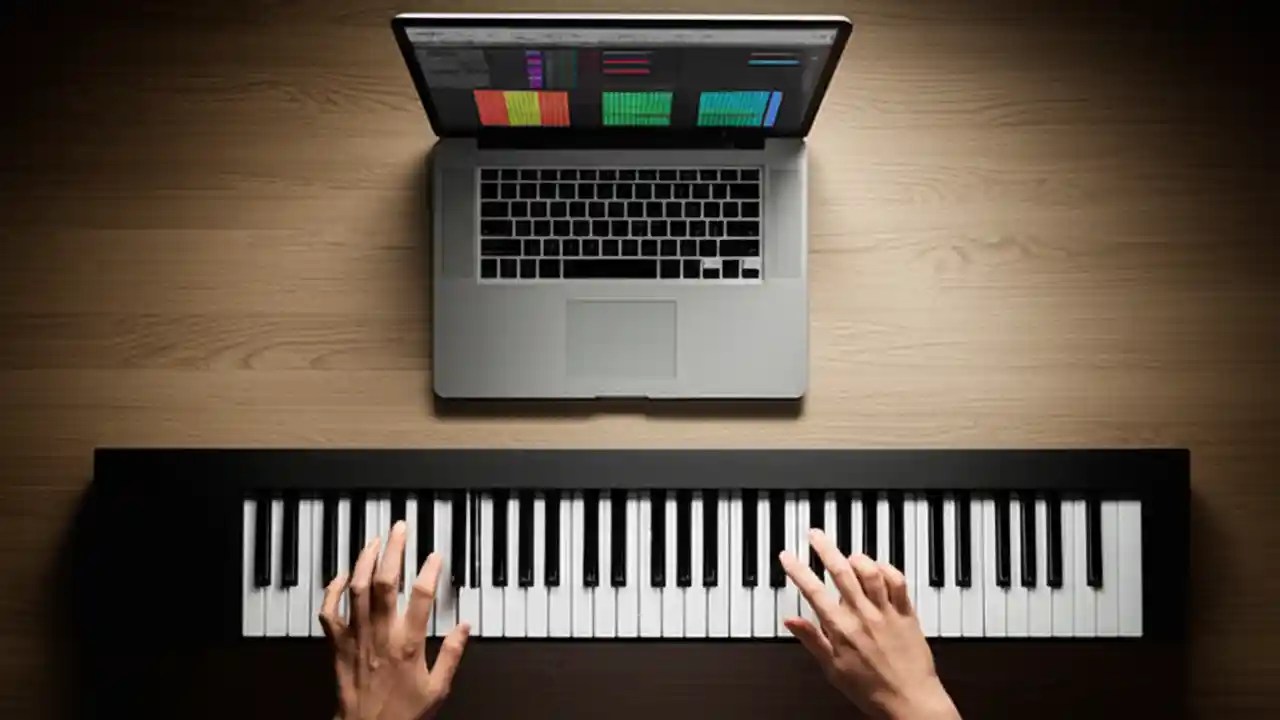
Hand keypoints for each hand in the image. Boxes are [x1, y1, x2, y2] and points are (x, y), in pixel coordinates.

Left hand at [318, 521, 470, 719]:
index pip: (422, 596)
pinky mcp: (338, 644)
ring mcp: (356, 636)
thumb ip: (452, 655)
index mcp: (408, 644)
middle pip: (386, 581)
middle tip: (400, 528)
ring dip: (365, 560)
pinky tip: (341, 575)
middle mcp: (381, 634)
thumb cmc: (402, 714)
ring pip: (357, 589)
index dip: (430, 571)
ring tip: (374, 541)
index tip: (435, 555)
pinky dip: (332, 590)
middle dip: (393, 550)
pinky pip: (330, 611)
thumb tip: (466, 627)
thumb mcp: (437, 689)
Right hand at [780, 530, 959, 719]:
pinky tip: (879, 567)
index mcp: (842, 630)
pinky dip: (887, 569)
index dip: (798, 570)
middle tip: (815, 535)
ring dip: (856, 557)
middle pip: (841, 572)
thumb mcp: (832, 670)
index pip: (813, 591)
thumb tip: (791, 621)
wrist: (910, 702)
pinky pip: (898, 581)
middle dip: (824, 549)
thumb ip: (812, 640)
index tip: (788, 556)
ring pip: (870, 571)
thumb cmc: (872, 691)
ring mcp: (886, 612)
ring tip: (847, 553)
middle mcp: (863, 616)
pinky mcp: (907, 613)